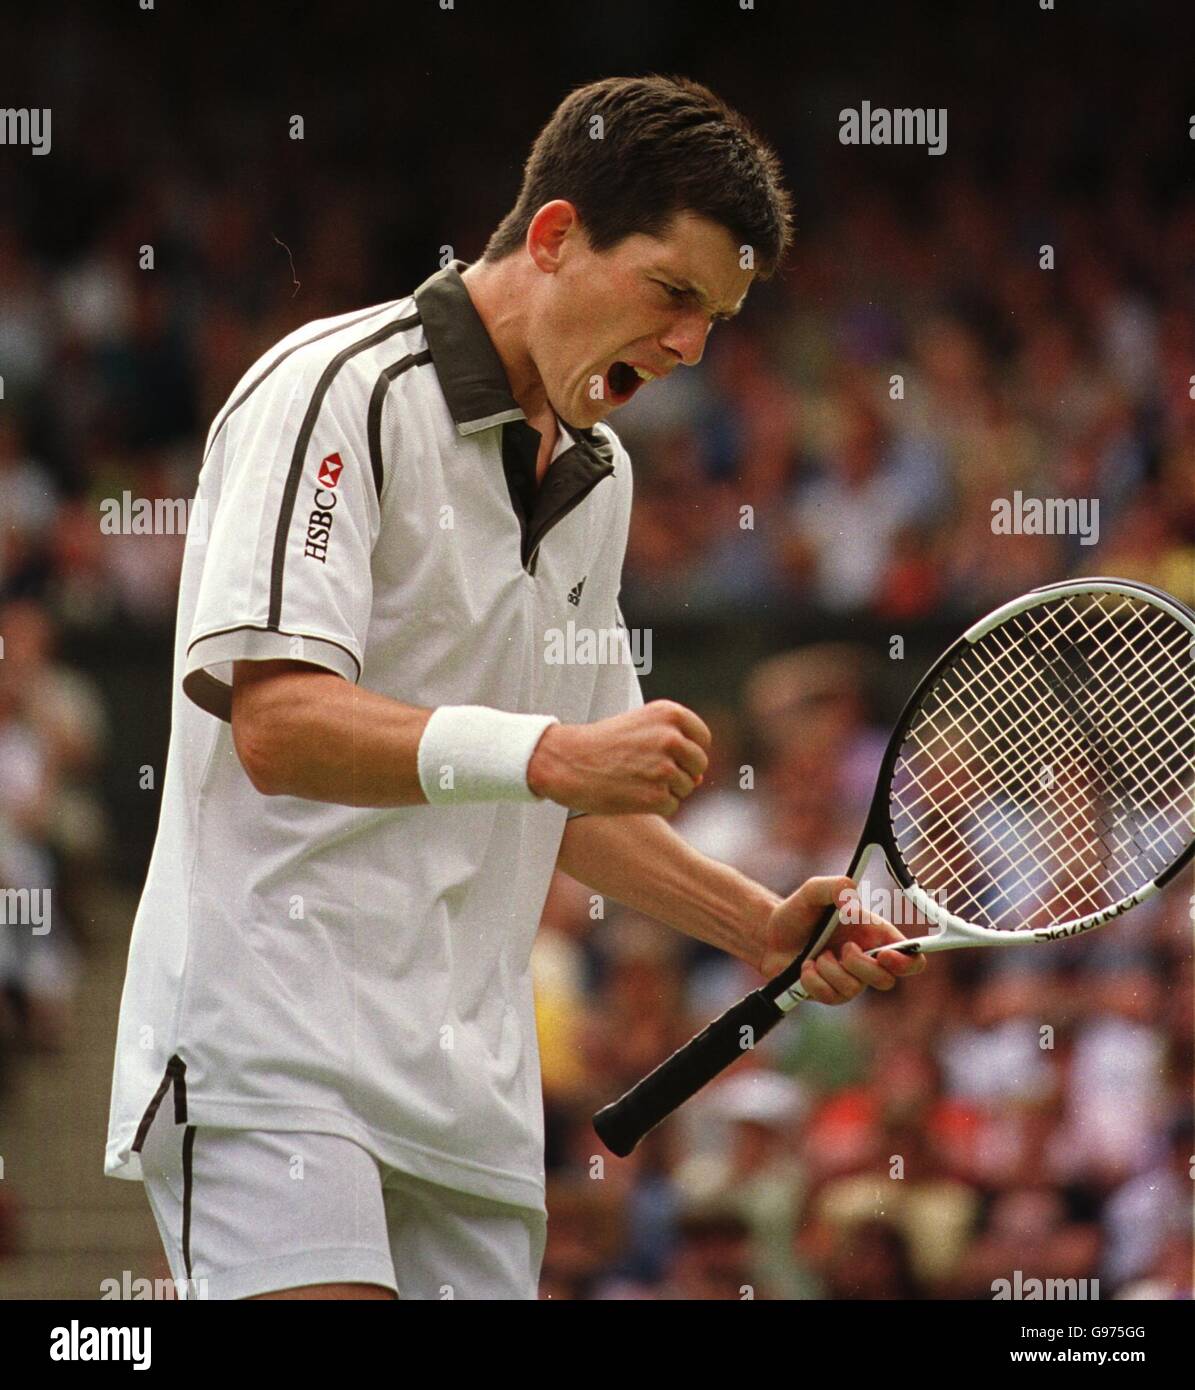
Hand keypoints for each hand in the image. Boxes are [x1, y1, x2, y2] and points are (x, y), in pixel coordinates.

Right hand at [527, 700, 710, 815]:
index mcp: (669, 713)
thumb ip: (675, 746)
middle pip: (698, 765)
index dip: (686, 751)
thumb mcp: (640, 730)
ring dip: (666, 790)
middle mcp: (671, 737)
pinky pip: (672, 806)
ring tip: (635, 780)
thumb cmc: (603, 745)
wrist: (567, 762)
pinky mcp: (656, 795)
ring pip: (687, 787)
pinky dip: (655, 806)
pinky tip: (632, 794)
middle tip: (647, 772)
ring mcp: (665, 767)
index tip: (663, 755)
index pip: (702, 738)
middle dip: (680, 772)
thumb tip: (701, 779)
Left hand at [757, 875, 926, 1002]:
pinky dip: (814, 980)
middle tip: (843, 948)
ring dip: (830, 969)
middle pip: (887, 980)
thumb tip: (853, 903)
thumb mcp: (814, 890)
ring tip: (817, 954)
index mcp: (875, 935)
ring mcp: (850, 979)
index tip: (886, 955)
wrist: (770, 934)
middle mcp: (867, 959)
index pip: (911, 957)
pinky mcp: (831, 994)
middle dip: (862, 966)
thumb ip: (836, 887)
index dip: (908, 962)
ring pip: (855, 989)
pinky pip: (830, 997)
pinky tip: (806, 966)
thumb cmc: (799, 911)